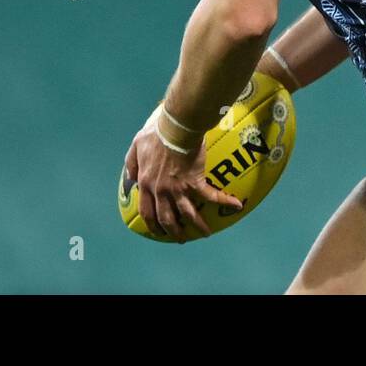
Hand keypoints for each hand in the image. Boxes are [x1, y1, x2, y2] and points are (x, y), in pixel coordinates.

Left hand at [123, 106, 241, 241]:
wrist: (175, 128)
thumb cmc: (155, 134)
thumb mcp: (136, 147)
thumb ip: (132, 164)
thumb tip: (131, 178)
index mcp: (146, 183)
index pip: (146, 211)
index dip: (152, 223)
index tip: (157, 230)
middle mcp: (161, 191)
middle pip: (166, 219)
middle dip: (173, 231)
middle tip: (181, 237)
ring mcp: (178, 188)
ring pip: (187, 215)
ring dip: (197, 226)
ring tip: (206, 233)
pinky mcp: (195, 181)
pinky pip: (211, 195)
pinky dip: (224, 201)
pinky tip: (235, 205)